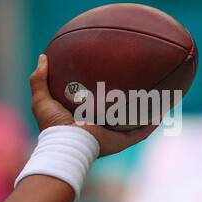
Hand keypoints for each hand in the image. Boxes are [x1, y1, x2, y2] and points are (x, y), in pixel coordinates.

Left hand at [29, 54, 154, 156]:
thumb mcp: (41, 100)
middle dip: (128, 97)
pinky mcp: (121, 141)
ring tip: (158, 95)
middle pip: (118, 110)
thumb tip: (43, 57)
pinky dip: (151, 124)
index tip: (109, 73)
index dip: (104, 88)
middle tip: (138, 80)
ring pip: (134, 121)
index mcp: (83, 117)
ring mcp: (112, 134)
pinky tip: (162, 111)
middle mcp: (99, 126)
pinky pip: (141, 132)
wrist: (66, 144)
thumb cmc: (53, 125)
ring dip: (146, 110)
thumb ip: (39, 79)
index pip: (96, 101)